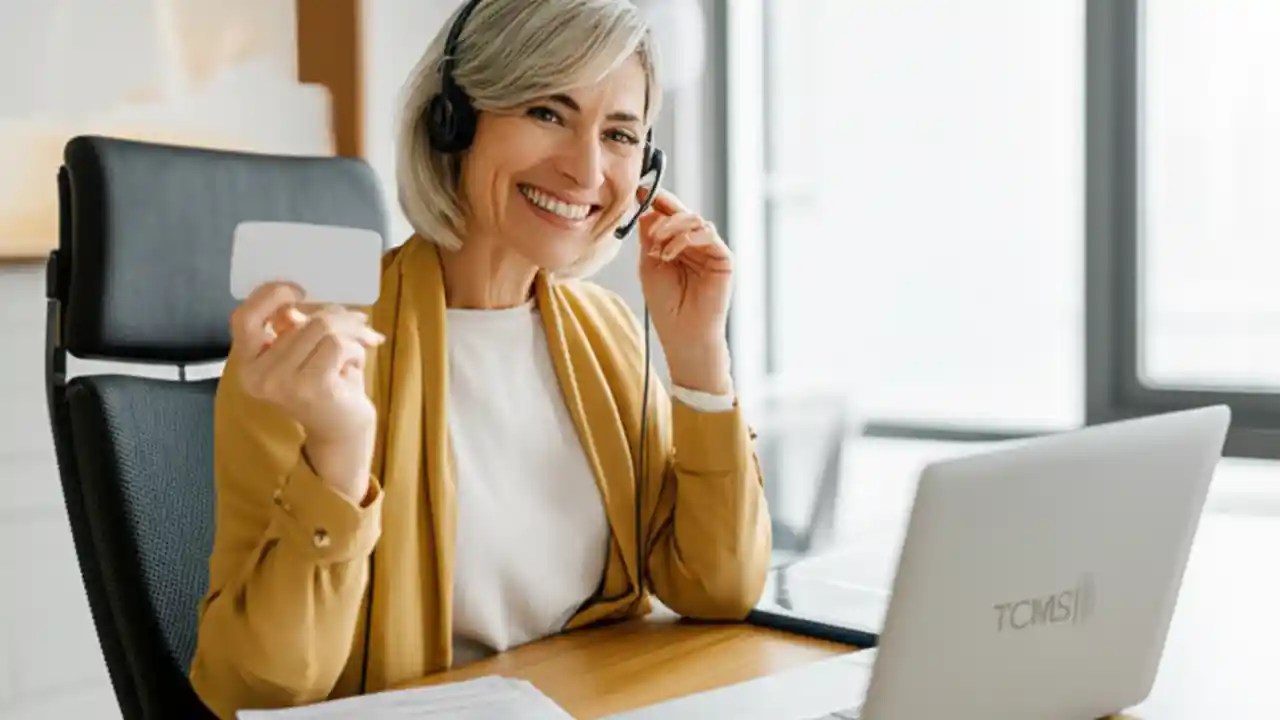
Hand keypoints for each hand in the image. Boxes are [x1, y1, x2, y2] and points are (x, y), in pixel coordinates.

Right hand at [229, 282, 384, 500]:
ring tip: (362, 343)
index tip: (299, 289)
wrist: (343, 430)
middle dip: (336, 314)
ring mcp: (282, 383)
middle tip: (358, 320)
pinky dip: (356, 348)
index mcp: (248, 364)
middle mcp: (257, 376)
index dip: (269, 295)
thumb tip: (295, 298)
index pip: (243, 318)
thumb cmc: (325, 384)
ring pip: (322, 328)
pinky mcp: (311, 387)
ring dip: (352, 330)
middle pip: (299, 319)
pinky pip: (338, 344)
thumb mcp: (303, 351)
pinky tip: (357, 362)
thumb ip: (292, 326)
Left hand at [637, 189, 733, 393]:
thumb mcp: (649, 265)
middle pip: (683, 212)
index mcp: (677, 244)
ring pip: (695, 219)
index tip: (639, 190)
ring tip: (657, 246)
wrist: (683, 334)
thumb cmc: (666, 305)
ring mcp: (710, 250)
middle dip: (663, 209)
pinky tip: (670, 254)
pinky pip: (708, 234)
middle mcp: (695, 244)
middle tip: (646, 215)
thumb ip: (649, 236)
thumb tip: (647, 208)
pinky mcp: (723, 258)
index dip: (656, 201)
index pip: (669, 215)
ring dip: (672, 226)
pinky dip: (686, 238)